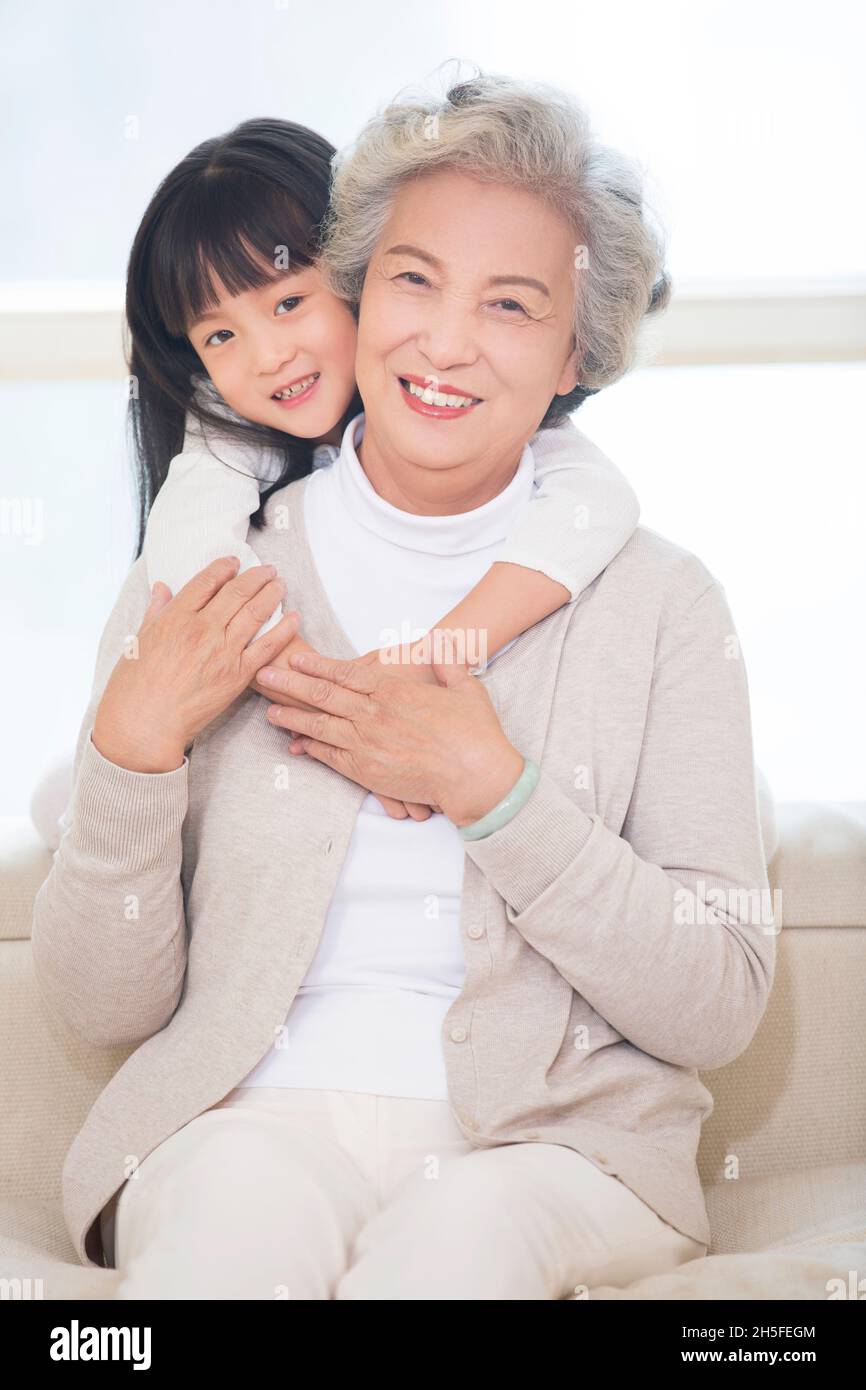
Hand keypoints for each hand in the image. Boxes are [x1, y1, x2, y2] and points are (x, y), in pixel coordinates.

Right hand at [92, 557, 299, 772]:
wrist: (145, 724)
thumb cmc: (134, 686)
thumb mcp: (138, 640)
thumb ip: (156, 611)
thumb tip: (162, 587)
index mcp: (176, 618)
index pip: (206, 582)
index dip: (223, 567)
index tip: (235, 562)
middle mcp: (202, 630)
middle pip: (236, 593)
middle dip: (255, 577)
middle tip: (268, 570)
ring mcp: (222, 651)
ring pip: (254, 614)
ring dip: (271, 595)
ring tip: (280, 584)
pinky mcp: (237, 675)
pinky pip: (267, 647)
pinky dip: (283, 630)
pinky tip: (294, 618)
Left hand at [255, 641, 524, 826]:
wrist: (475, 774)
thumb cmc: (474, 732)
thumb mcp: (466, 686)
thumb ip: (448, 662)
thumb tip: (443, 642)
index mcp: (394, 692)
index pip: (347, 674)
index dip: (318, 665)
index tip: (297, 658)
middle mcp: (374, 715)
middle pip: (323, 696)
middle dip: (291, 684)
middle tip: (265, 675)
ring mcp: (367, 744)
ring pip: (320, 726)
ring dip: (293, 717)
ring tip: (271, 710)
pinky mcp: (367, 771)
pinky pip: (331, 756)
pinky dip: (312, 748)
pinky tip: (296, 743)